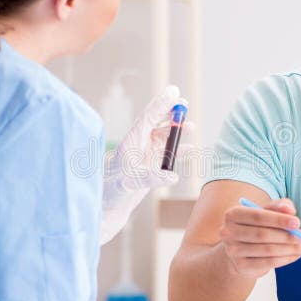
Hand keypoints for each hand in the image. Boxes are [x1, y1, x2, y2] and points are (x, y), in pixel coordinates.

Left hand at [101, 85, 190, 244]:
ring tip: (191, 126)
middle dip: (170, 113)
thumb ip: (152, 178)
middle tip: (184, 104)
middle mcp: (138, 146)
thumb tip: (173, 176)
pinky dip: (178, 151)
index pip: (148, 118)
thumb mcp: (131, 183)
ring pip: (163, 138)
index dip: (161, 104)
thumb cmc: (112, 192)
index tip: (174, 93)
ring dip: (176, 132)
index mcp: (130, 142)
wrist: (109, 207)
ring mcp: (144, 156)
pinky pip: (167, 155)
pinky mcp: (149, 167)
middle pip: (156, 123)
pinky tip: (190, 149)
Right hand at [219, 198, 300, 278]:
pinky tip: (295, 254)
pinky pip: (268, 263)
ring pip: (267, 250)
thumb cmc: (254, 226)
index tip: (297, 222)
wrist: (238, 249)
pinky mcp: (241, 266)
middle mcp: (228, 233)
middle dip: (288, 236)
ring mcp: (233, 251)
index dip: (278, 219)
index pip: (258, 216)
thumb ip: (278, 207)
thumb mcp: (264, 212)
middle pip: (262, 235)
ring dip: (290, 249)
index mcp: (233, 214)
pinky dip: (285, 259)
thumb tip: (289, 209)